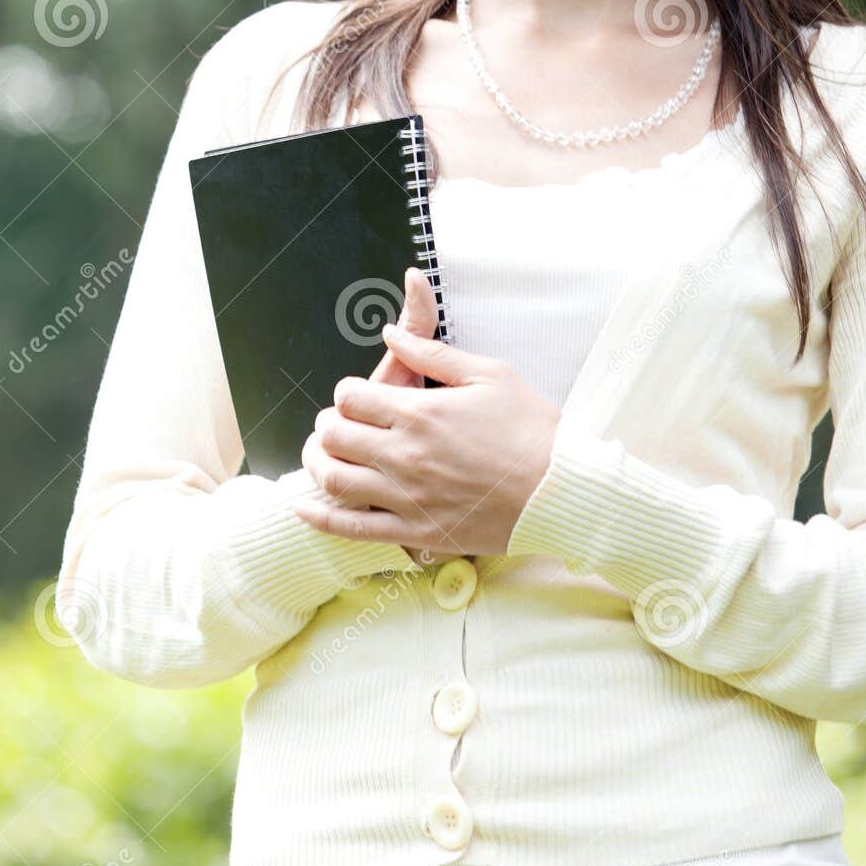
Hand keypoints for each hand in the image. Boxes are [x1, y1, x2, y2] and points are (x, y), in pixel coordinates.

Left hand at [293, 299, 561, 557]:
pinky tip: (305, 507)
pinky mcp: (414, 531)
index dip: (348, 393)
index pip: (351, 396)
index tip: (360, 397)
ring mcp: (406, 496)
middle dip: (330, 424)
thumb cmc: (531, 427)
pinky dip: (320, 517)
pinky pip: (351, 528)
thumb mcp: (489, 373)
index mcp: (420, 411)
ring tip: (326, 456)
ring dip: (318, 463)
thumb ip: (433, 351)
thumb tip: (390, 334)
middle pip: (333, 435)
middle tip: (342, 423)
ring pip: (333, 479)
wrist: (560, 489)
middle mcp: (405, 454)